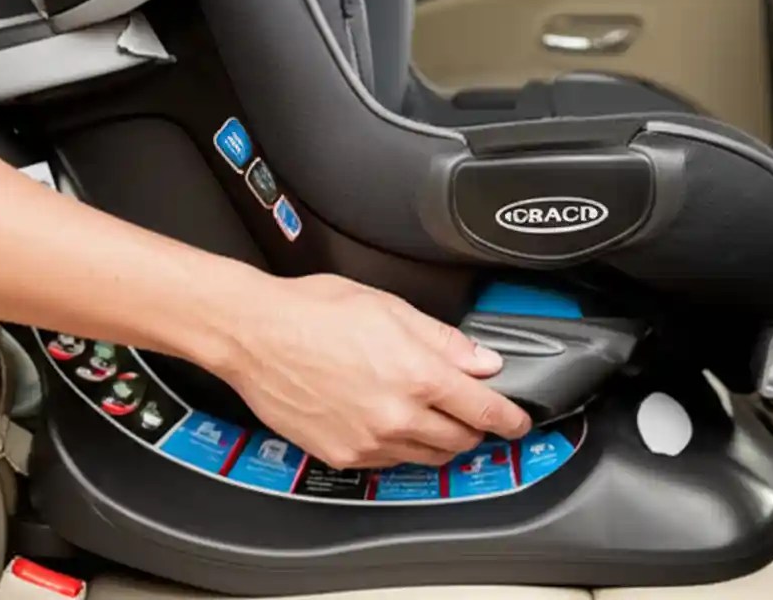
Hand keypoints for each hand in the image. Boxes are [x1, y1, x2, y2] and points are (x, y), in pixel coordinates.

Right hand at [213, 274, 531, 468]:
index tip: (518, 420)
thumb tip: (482, 361)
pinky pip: (390, 462)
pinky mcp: (344, 455)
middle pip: (461, 440)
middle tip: (473, 413)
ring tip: (435, 419)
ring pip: (428, 457)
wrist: (255, 336)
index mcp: (418, 375)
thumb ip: (444, 340)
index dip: (509, 417)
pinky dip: (402, 448)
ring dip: (442, 441)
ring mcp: (370, 441)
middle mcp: (398, 416)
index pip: (484, 409)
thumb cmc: (313, 312)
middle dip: (476, 428)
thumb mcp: (391, 309)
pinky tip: (393, 424)